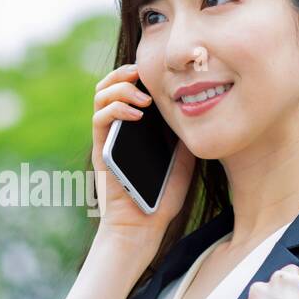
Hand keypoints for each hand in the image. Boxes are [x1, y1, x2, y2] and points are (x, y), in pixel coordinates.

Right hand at [91, 63, 194, 248]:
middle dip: (125, 72)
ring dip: (120, 87)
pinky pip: (100, 118)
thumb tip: (198, 112)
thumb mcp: (183, 160)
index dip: (140, 74)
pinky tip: (136, 113)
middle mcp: (118, 128)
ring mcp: (107, 137)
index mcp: (136, 127)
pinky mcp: (100, 149)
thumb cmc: (161, 198)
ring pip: (100, 95)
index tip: (163, 73)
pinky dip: (116, 108)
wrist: (143, 226)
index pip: (130, 89)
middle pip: (110, 85)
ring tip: (144, 98)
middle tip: (145, 74)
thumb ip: (184, 136)